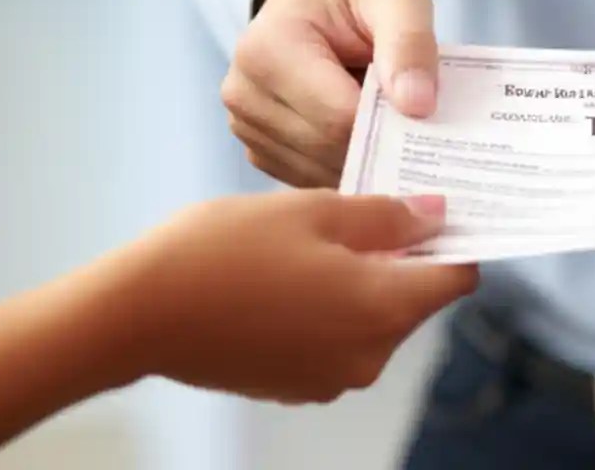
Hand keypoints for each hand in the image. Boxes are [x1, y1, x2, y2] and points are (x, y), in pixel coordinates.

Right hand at [119, 190, 476, 403]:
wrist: (138, 315)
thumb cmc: (225, 251)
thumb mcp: (314, 211)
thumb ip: (386, 215)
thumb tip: (437, 215)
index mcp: (384, 308)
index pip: (457, 278)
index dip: (454, 240)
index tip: (438, 209)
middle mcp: (370, 355)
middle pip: (416, 300)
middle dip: (401, 256)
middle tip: (366, 209)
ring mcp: (333, 378)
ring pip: (375, 318)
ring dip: (363, 281)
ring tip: (317, 238)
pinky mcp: (300, 385)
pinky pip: (339, 340)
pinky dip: (331, 308)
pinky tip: (290, 275)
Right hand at [222, 0, 437, 186]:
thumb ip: (410, 44)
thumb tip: (417, 106)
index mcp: (269, 49)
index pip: (338, 118)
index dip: (391, 127)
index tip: (433, 125)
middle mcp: (245, 93)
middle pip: (329, 150)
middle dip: (382, 146)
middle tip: (423, 131)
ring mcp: (245, 125)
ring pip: (322, 173)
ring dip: (367, 160)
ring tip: (391, 125)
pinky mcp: (259, 147)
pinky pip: (312, 179)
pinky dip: (348, 168)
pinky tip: (369, 139)